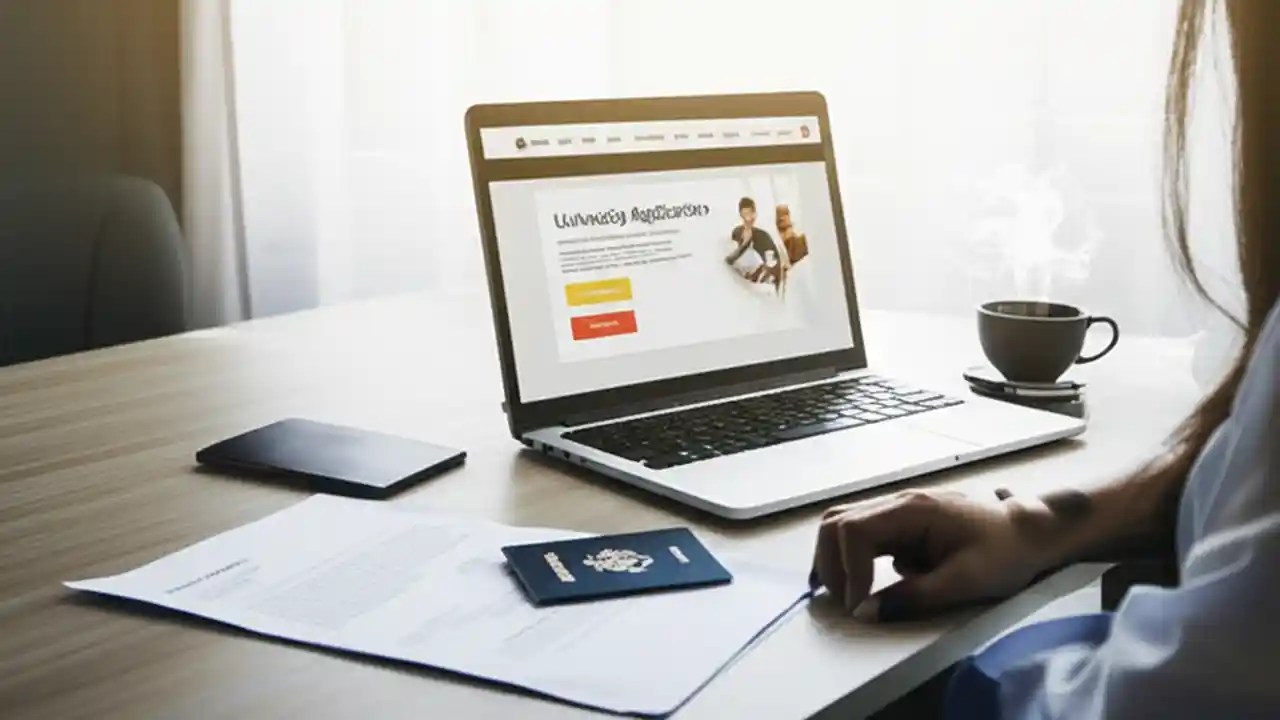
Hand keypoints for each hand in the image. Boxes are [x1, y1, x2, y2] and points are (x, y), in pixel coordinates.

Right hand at [812, 489, 1055, 620]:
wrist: (1028, 531)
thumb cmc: (1004, 553)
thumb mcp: (964, 582)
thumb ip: (913, 597)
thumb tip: (865, 613)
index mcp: (912, 509)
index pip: (854, 531)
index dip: (849, 571)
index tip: (860, 606)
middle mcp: (897, 503)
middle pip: (836, 522)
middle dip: (832, 565)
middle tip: (847, 602)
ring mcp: (896, 510)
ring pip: (841, 524)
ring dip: (835, 560)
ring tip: (846, 595)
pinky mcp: (899, 524)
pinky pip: (858, 535)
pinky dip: (848, 559)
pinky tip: (859, 585)